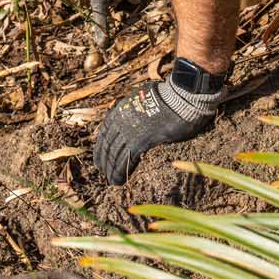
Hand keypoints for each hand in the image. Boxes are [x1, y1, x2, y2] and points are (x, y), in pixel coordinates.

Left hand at [92, 80, 215, 185]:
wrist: (179, 98)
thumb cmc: (169, 97)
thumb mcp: (145, 98)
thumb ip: (136, 107)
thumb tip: (137, 113)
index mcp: (121, 109)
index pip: (104, 132)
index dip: (100, 146)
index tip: (98, 156)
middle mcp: (121, 121)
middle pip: (107, 144)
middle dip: (104, 160)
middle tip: (102, 172)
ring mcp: (129, 131)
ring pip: (114, 154)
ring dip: (110, 169)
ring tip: (110, 180)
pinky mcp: (140, 141)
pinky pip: (125, 160)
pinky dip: (119, 172)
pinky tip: (118, 181)